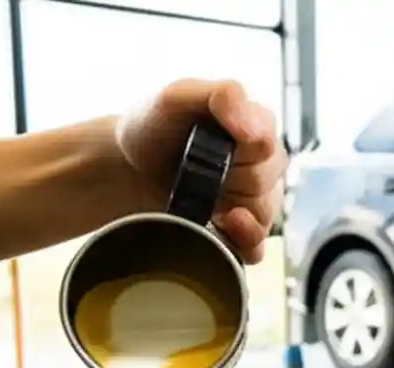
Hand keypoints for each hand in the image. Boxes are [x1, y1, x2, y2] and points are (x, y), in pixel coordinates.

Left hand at [116, 79, 287, 263]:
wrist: (126, 166)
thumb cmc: (154, 127)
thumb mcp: (178, 96)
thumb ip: (220, 95)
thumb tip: (254, 125)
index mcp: (257, 126)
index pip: (267, 145)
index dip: (239, 150)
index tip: (209, 145)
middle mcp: (265, 163)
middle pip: (265, 183)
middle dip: (228, 180)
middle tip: (193, 169)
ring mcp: (257, 200)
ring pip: (264, 215)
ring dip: (232, 210)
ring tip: (200, 199)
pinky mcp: (242, 231)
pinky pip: (257, 246)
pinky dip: (242, 241)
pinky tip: (220, 227)